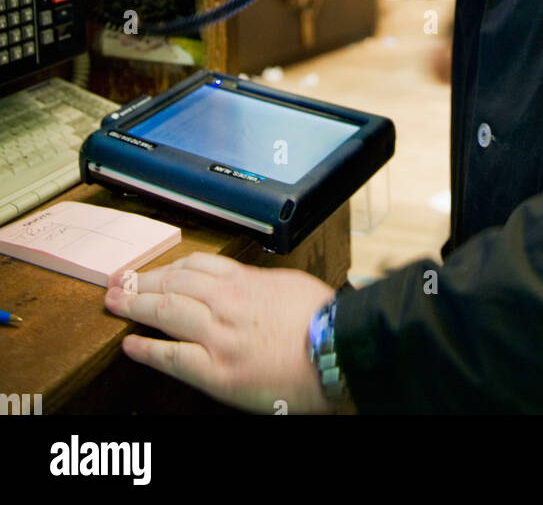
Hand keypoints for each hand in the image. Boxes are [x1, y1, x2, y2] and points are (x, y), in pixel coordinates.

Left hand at [104, 252, 338, 414]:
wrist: (335, 350)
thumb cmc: (320, 321)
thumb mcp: (288, 285)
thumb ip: (258, 283)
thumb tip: (242, 284)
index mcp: (245, 281)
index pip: (195, 265)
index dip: (168, 267)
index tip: (152, 269)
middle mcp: (226, 303)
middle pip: (173, 284)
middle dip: (141, 282)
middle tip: (118, 281)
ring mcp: (218, 336)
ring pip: (165, 312)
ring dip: (134, 306)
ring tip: (114, 303)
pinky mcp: (217, 370)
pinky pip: (172, 356)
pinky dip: (147, 349)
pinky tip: (130, 345)